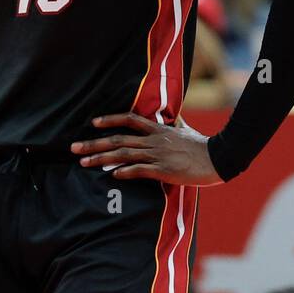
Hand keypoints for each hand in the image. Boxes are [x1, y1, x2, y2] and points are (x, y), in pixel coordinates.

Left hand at [70, 113, 221, 185]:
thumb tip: (172, 117)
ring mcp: (158, 155)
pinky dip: (124, 172)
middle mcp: (154, 140)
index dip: (110, 120)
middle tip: (74, 148)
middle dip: (94, 144)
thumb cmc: (203, 145)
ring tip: (84, 163)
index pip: (129, 120)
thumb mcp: (187, 130)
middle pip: (118, 139)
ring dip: (102, 159)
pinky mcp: (164, 170)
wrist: (219, 157)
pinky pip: (140, 170)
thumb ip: (176, 124)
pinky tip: (112, 175)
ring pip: (124, 155)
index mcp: (159, 130)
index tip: (93, 123)